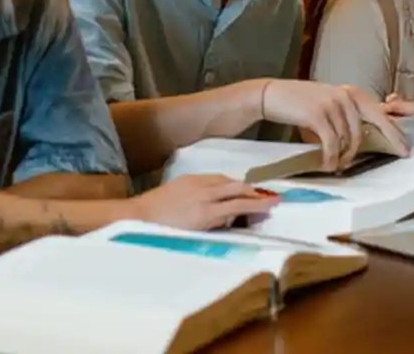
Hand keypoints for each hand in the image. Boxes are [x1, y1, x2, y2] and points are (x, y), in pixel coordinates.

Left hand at [128, 175, 276, 229]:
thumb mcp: (194, 236)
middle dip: (255, 192)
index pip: (240, 205)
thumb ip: (216, 226)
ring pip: (226, 180)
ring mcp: (195, 183)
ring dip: (240, 185)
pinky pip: (213, 177)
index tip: (274, 204)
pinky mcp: (187, 178)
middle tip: (268, 197)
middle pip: (237, 187)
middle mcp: (204, 194)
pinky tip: (225, 188)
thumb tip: (232, 219)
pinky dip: (224, 182)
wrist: (139, 216)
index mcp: (207, 212)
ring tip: (249, 193)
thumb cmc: (165, 233)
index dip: (259, 204)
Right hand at [261, 80, 409, 170]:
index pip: (379, 112)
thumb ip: (346, 116)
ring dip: (344, 156)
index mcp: (350, 92)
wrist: (270, 95)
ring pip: (349, 139)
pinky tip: (327, 164)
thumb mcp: (327, 104)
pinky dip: (330, 157)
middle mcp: (344, 95)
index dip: (394, 131)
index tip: (405, 147)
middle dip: (388, 142)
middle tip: (398, 156)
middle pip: (372, 125)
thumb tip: (361, 140)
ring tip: (336, 164)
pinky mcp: (318, 114)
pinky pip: (332, 143)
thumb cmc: (298, 103)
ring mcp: (332, 103)